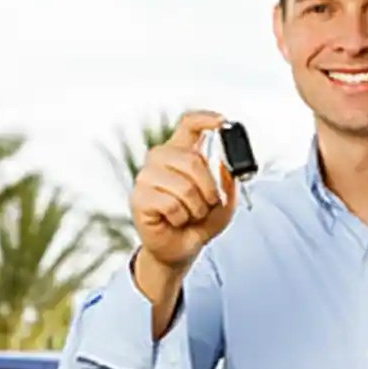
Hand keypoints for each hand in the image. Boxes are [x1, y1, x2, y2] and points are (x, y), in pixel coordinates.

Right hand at [130, 110, 236, 270]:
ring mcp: (146, 177)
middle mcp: (160, 159)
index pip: (189, 124)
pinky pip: (170, 204)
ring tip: (190, 215)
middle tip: (208, 204)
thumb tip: (228, 164)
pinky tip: (175, 221)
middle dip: (209, 189)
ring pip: (183, 186)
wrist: (181, 249)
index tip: (223, 122)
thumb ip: (229, 181)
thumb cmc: (200, 222)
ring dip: (196, 208)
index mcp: (181, 152)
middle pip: (192, 159)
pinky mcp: (138, 198)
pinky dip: (181, 218)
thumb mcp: (225, 201)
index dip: (205, 119)